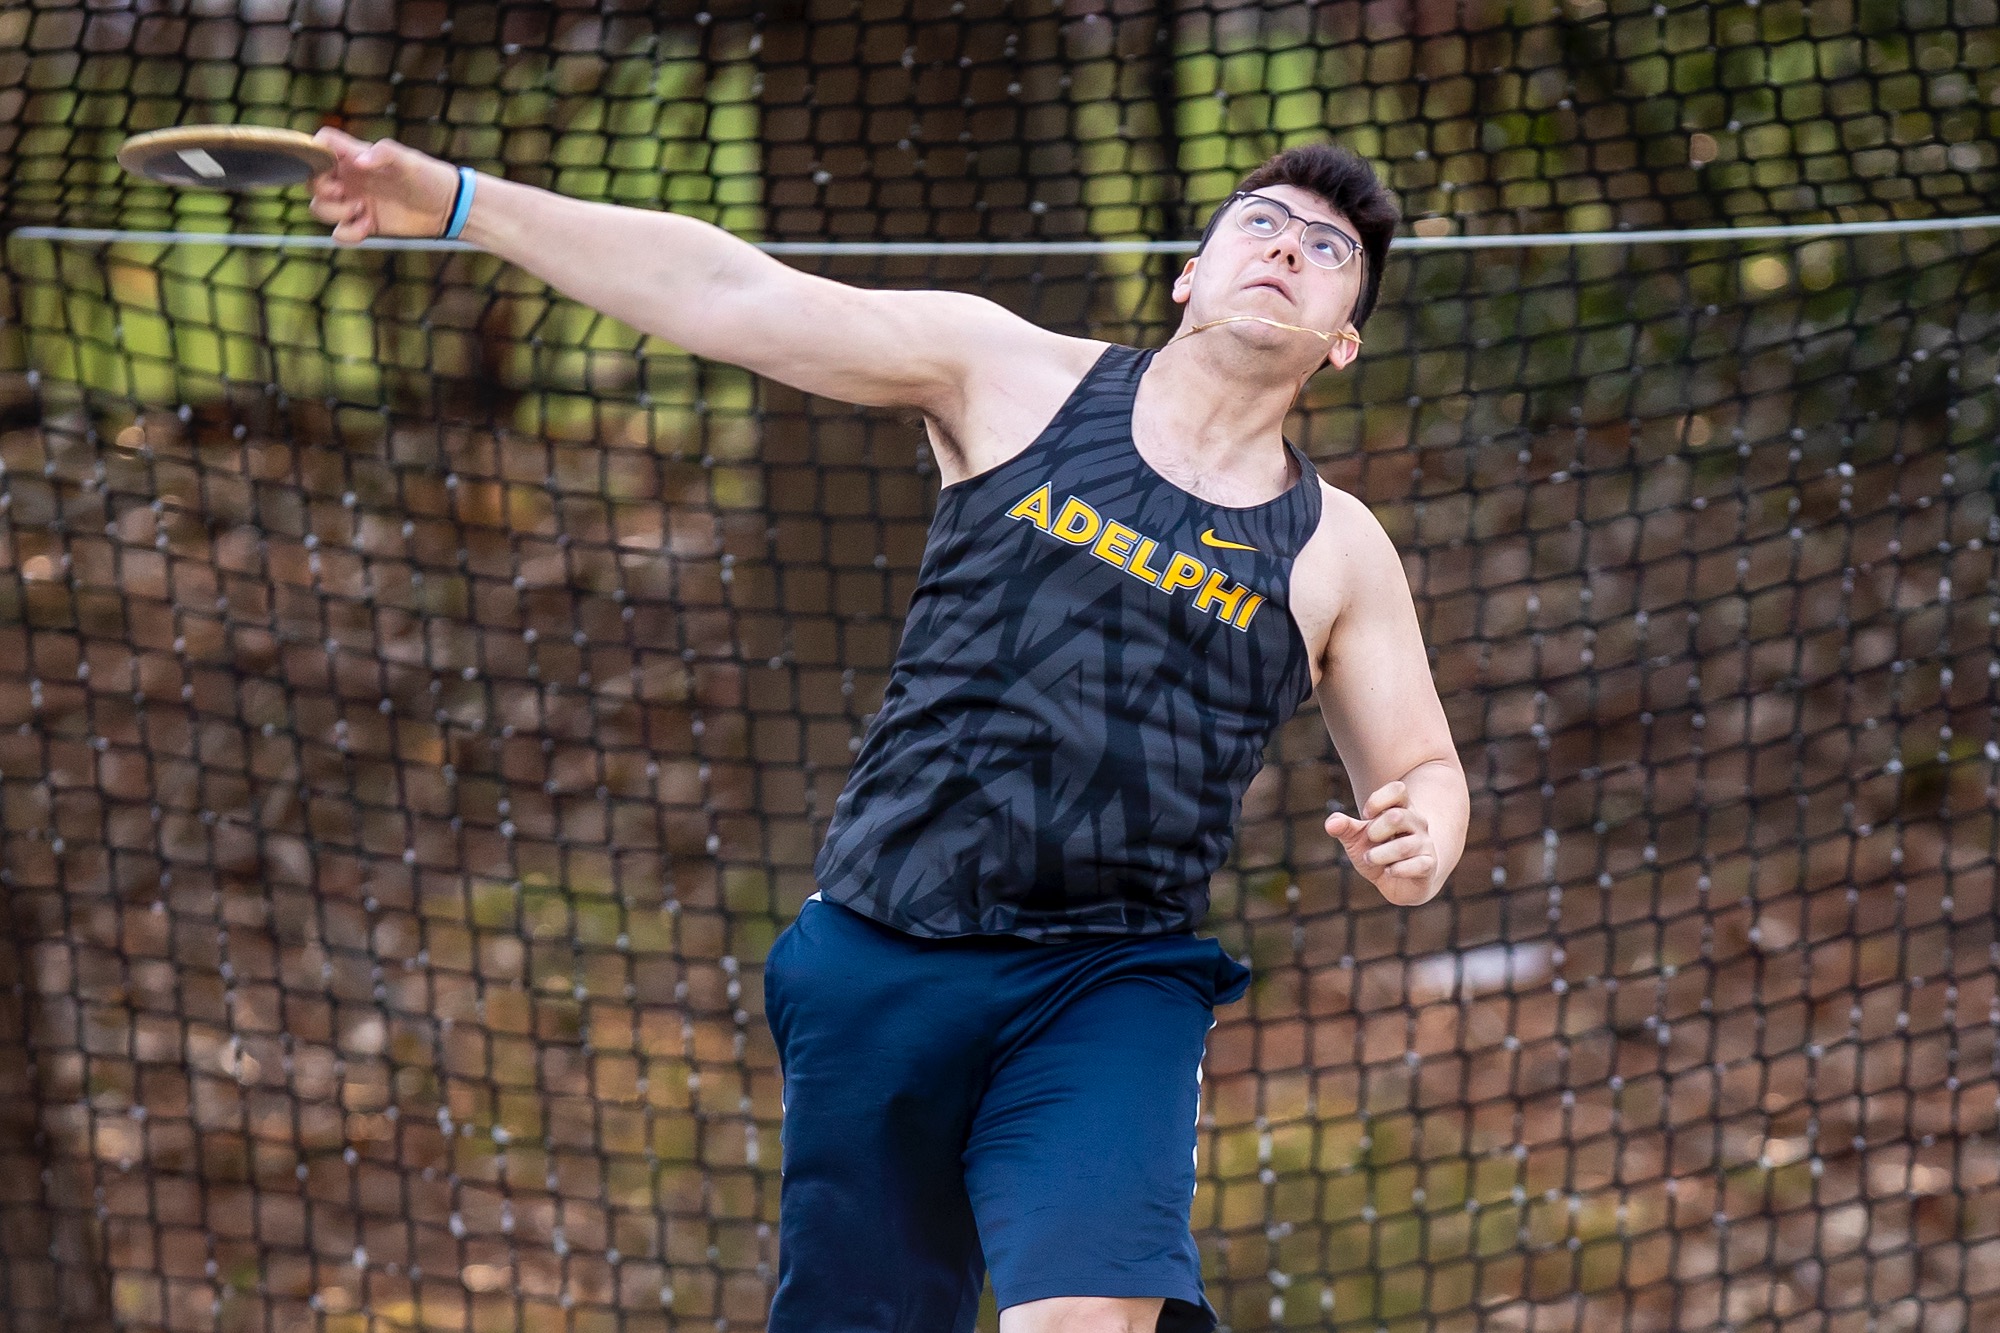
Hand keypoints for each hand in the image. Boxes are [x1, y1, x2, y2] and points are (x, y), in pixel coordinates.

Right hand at [308, 127, 461, 243]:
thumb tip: (359, 161)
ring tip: (362, 211)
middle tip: (344, 194)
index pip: (321, 144)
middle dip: (322, 190)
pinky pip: (339, 233)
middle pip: (312, 182)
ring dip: (334, 212)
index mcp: (354, 156)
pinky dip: (347, 233)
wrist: (446, 207)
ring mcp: (354, 201)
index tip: (327, 166)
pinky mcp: (363, 224)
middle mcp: (350, 178)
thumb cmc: (427, 176)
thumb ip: (383, 154)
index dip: (313, 152)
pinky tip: (367, 227)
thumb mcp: (408, 160)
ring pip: (320, 208)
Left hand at [1324, 780, 1438, 902]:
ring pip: (1404, 846)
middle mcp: (1417, 823)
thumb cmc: (1378, 852)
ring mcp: (1425, 844)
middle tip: (1370, 839)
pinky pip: (1418, 865)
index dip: (1377, 800)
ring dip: (1379, 855)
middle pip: (1397, 817)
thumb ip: (1344, 828)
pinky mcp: (1428, 865)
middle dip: (1375, 830)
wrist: (1399, 882)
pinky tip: (1389, 871)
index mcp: (1401, 808)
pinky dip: (1398, 870)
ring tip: (1370, 859)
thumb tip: (1331, 823)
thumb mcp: (1357, 839)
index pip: (1398, 790)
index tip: (1367, 814)